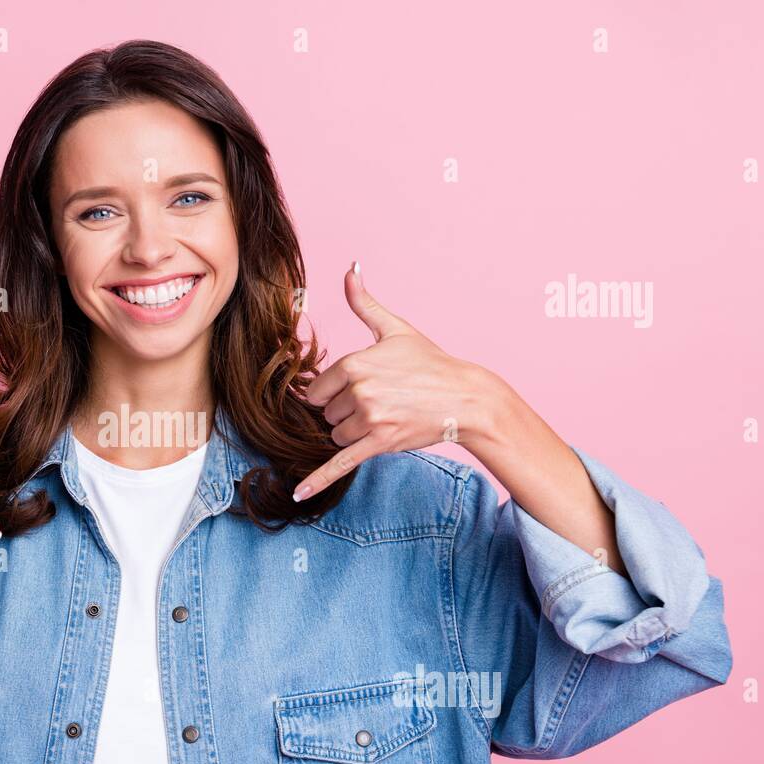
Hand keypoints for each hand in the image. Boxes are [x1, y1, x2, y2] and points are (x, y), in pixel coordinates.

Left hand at [292, 263, 505, 501]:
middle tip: (378, 403)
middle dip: (344, 412)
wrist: (465, 397)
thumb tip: (349, 270)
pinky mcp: (380, 443)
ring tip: (384, 418)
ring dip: (352, 432)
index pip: (317, 388)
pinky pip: (340, 463)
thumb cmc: (429, 363)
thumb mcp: (395, 330)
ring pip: (335, 434)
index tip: (357, 389)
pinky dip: (317, 480)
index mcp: (355, 362)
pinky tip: (298, 494)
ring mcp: (370, 418)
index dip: (333, 392)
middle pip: (325, 413)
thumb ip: (365, 303)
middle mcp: (359, 390)